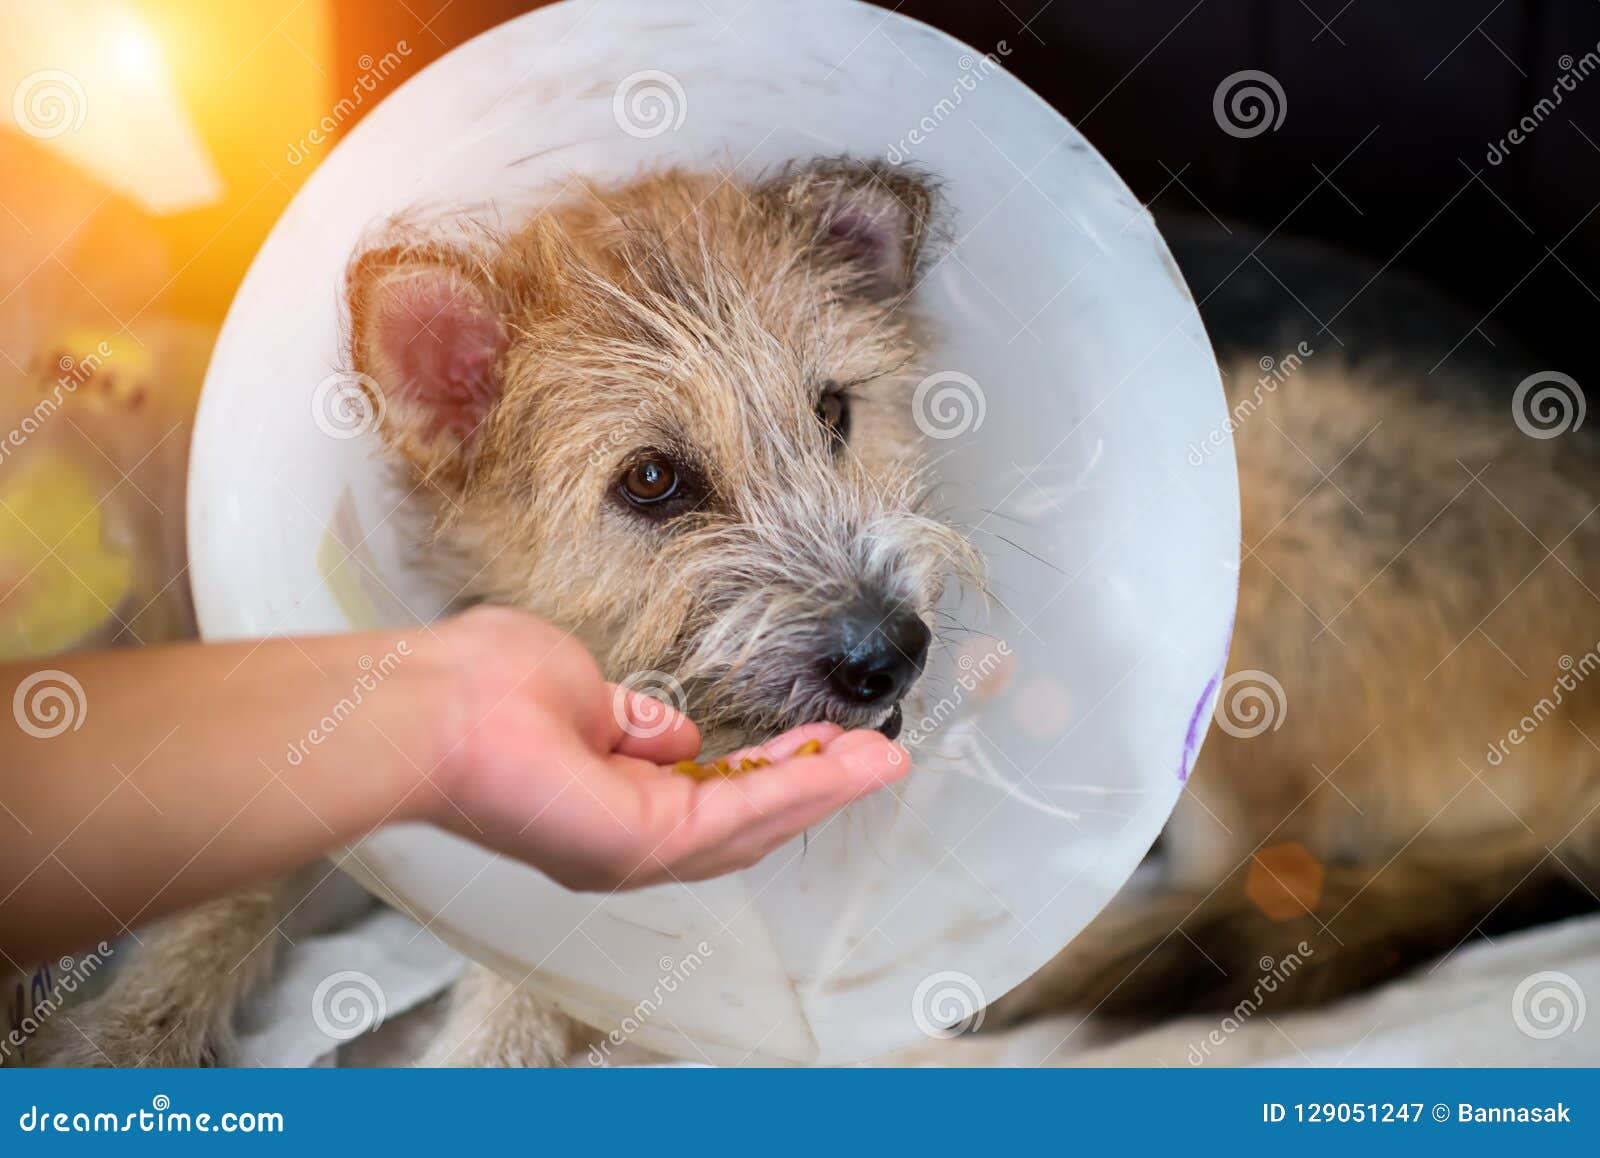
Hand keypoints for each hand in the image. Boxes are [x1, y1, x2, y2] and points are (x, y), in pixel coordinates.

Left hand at [424, 607, 909, 889]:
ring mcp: (632, 849)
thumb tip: (671, 733)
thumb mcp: (579, 691)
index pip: (710, 796)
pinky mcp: (641, 843)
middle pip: (744, 820)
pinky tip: (842, 763)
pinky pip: (737, 814)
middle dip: (815, 786)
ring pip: (752, 823)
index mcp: (609, 803)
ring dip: (823, 789)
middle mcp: (625, 840)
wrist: (430, 708)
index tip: (826, 744)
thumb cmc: (476, 689)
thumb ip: (631, 718)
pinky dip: (798, 788)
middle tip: (878, 759)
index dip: (773, 771)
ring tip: (882, 761)